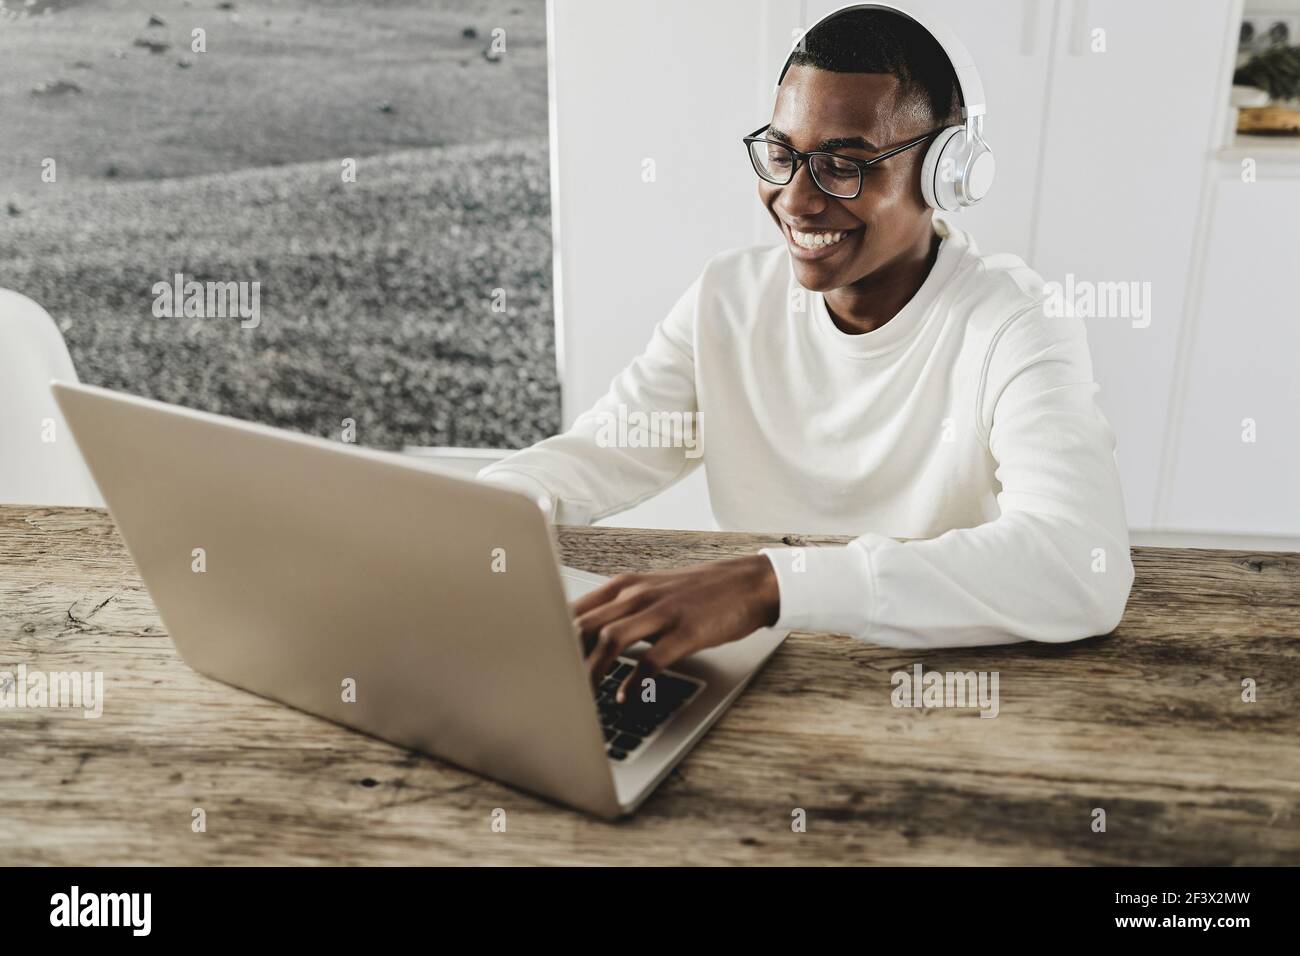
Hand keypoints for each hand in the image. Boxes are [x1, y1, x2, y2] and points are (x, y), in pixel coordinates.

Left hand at [572, 554, 779, 703]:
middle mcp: (639, 594)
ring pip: (611, 639)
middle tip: (554, 686)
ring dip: (592, 671)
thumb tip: (584, 636)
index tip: (540, 661)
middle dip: (565, 658)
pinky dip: (634, 681)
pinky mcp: (686, 632)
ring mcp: (663, 612)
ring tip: (583, 696)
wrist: (748, 584)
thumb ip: (620, 609)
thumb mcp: (653, 591)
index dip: (553, 635)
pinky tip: (626, 697)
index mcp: (626, 585)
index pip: (576, 609)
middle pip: (586, 625)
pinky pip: (651, 659)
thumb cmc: (698, 592)